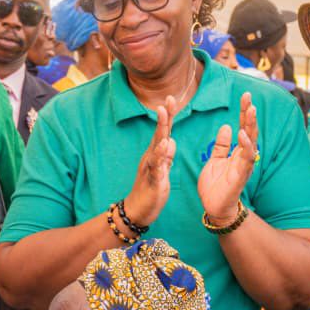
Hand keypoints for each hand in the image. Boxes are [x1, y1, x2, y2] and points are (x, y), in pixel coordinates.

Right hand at [123, 95, 177, 226]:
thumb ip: (166, 156)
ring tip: (164, 115)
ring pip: (156, 146)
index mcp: (156, 154)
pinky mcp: (152, 180)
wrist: (137, 211)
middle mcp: (151, 157)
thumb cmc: (150, 190)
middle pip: (159, 134)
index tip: (172, 98)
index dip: (168, 116)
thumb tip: (171, 140)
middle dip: (165, 117)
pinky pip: (156, 166)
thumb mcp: (162, 171)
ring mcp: (151, 167)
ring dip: (161, 130)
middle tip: (168, 100)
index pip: (164, 132)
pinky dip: (160, 155)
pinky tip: (164, 146)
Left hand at [198, 92, 257, 224]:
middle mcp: (244, 156)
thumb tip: (227, 126)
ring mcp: (244, 165)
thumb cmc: (215, 185)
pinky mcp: (241, 175)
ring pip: (251, 142)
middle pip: (250, 130)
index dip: (244, 112)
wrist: (213, 207)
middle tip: (248, 96)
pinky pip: (246, 158)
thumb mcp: (215, 160)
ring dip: (250, 125)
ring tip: (250, 110)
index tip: (245, 96)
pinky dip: (245, 145)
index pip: (243, 127)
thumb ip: (221, 145)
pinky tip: (242, 133)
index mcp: (237, 151)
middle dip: (250, 113)